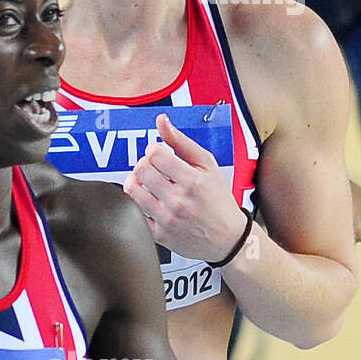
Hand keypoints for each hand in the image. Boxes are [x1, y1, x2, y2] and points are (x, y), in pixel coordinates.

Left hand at [123, 113, 248, 261]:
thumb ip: (181, 142)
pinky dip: (138, 202)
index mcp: (192, 181)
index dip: (153, 150)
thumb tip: (161, 121)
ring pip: (133, 190)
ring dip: (136, 181)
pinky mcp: (158, 234)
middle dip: (144, 164)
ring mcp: (166, 219)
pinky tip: (150, 200)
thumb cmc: (218, 199)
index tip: (159, 154)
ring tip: (147, 181)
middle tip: (152, 167)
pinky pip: (134, 211)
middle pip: (141, 170)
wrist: (227, 238)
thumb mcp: (207, 166)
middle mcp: (178, 201)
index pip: (154, 154)